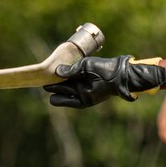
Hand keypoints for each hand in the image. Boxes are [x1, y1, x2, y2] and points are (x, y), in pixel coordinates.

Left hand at [43, 55, 165, 108]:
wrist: (123, 73)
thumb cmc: (106, 72)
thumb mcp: (87, 67)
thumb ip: (71, 70)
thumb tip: (56, 71)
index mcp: (81, 99)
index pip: (57, 98)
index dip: (50, 88)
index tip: (43, 80)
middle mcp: (80, 97)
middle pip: (59, 91)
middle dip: (51, 84)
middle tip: (42, 74)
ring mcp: (83, 91)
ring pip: (64, 86)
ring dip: (58, 80)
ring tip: (49, 72)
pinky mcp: (86, 85)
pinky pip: (71, 83)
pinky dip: (66, 77)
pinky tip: (61, 70)